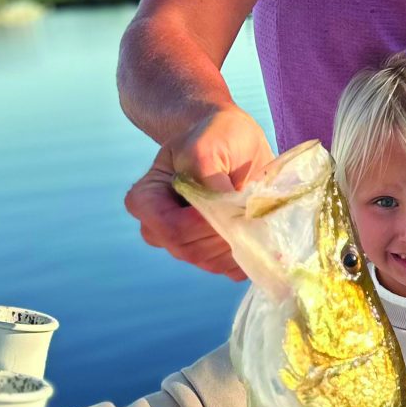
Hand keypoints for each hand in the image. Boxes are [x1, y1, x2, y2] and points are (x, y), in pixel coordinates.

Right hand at [124, 106, 273, 277]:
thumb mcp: (206, 144)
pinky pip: (230, 270)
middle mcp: (159, 230)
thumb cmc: (214, 137)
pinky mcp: (212, 258)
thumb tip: (226, 212)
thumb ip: (207, 176)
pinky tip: (259, 227)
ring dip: (242, 241)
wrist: (232, 143)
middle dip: (227, 232)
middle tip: (252, 206)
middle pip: (191, 250)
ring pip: (212, 263)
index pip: (171, 227)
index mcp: (145, 200)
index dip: (204, 223)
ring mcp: (184, 247)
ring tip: (256, 212)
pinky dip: (252, 252)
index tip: (232, 201)